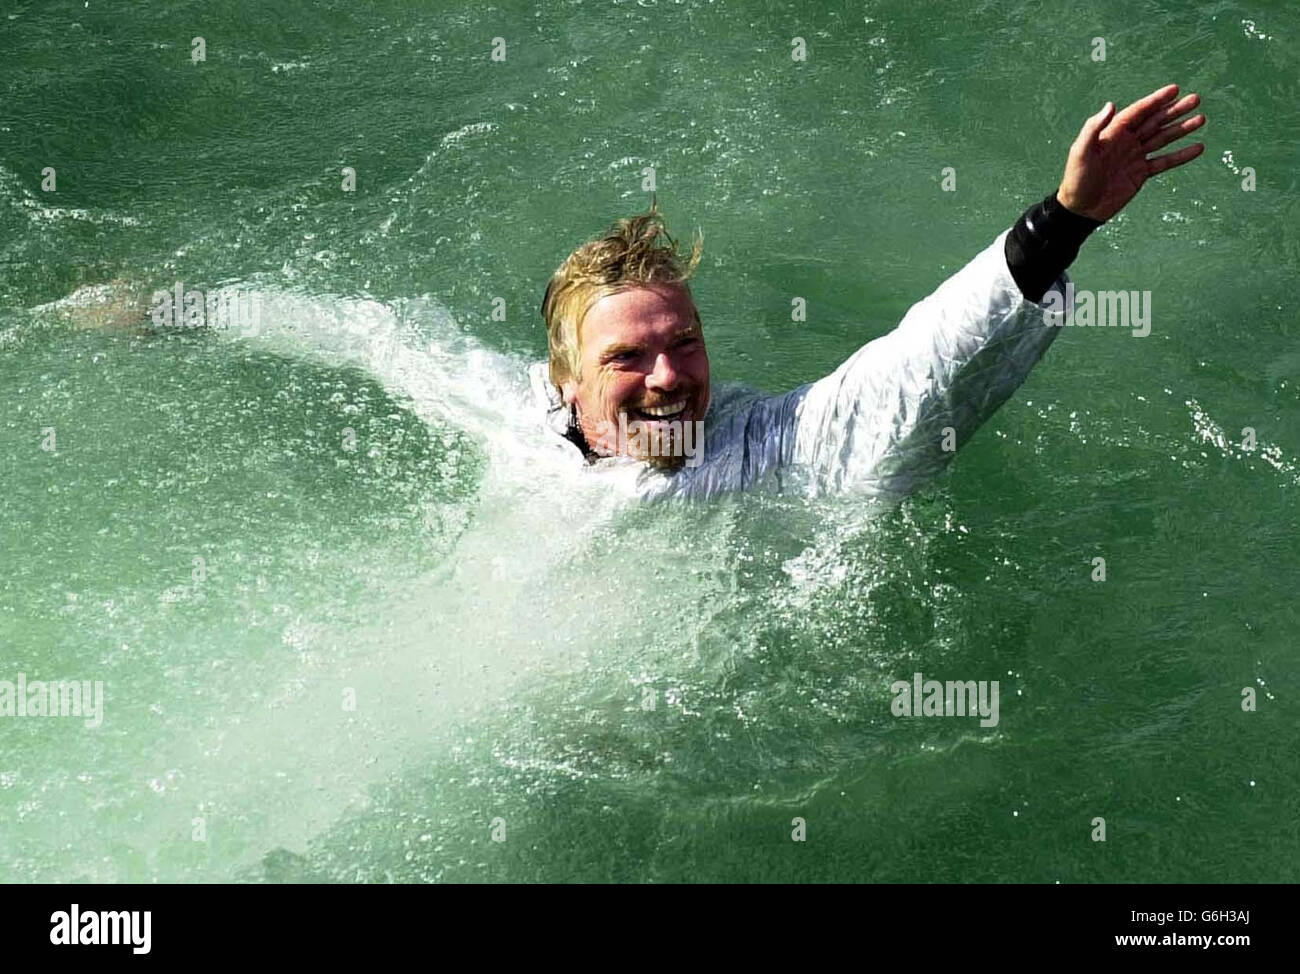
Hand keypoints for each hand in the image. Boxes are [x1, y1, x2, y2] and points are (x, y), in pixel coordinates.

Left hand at [1056, 84, 1205, 222]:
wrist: (1080, 210)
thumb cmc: (1076, 179)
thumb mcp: (1080, 152)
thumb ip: (1093, 128)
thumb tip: (1111, 104)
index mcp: (1112, 133)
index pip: (1139, 112)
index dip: (1156, 100)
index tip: (1175, 90)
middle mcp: (1126, 142)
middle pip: (1155, 122)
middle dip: (1174, 110)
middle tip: (1195, 99)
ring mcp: (1135, 157)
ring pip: (1163, 139)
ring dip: (1181, 129)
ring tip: (1200, 119)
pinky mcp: (1141, 174)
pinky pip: (1164, 162)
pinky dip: (1181, 156)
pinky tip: (1197, 148)